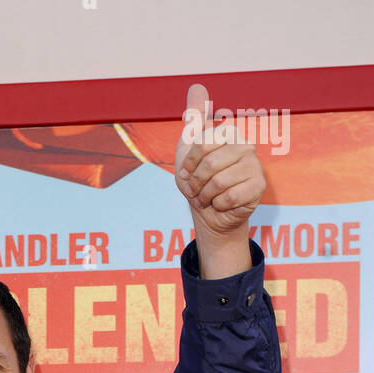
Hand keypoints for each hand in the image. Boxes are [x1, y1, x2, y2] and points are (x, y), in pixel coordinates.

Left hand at [175, 83, 264, 240]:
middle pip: (209, 165)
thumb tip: (196, 86)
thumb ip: (193, 119)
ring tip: (208, 197)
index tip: (186, 174)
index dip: (189, 164)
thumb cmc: (198, 180)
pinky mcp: (259, 185)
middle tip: (197, 190)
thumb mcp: (188, 148)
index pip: (202, 143)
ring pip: (219, 182)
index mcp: (228, 134)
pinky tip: (222, 204)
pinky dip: (218, 205)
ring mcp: (255, 165)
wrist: (210, 212)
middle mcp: (245, 145)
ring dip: (206, 196)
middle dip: (196, 184)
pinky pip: (230, 197)